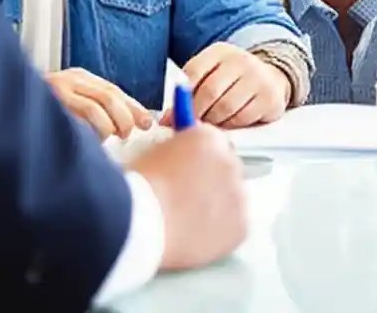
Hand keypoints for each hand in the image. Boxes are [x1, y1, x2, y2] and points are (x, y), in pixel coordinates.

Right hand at [44, 67, 153, 140]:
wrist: (3, 112)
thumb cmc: (40, 119)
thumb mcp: (72, 107)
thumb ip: (97, 112)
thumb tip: (130, 126)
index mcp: (77, 78)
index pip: (114, 90)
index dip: (133, 107)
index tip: (147, 123)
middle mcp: (68, 80)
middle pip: (110, 96)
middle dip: (126, 117)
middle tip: (128, 133)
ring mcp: (56, 91)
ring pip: (97, 108)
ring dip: (108, 127)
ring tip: (108, 138)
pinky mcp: (49, 104)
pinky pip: (79, 119)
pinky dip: (90, 131)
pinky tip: (90, 140)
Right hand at [129, 124, 247, 269]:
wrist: (140, 220)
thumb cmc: (135, 187)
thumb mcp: (150, 153)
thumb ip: (174, 151)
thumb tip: (179, 159)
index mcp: (208, 137)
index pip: (212, 143)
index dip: (198, 159)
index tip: (189, 170)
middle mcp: (230, 162)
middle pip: (225, 170)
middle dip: (209, 182)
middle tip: (185, 200)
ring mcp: (239, 195)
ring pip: (231, 200)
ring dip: (215, 207)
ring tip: (184, 223)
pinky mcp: (241, 226)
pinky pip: (233, 228)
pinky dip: (219, 234)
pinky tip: (194, 238)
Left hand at [162, 43, 290, 128]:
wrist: (270, 76)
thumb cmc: (233, 78)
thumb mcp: (211, 73)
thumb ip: (190, 90)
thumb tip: (168, 118)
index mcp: (220, 51)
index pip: (194, 71)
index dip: (181, 96)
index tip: (173, 113)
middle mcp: (240, 61)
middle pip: (210, 91)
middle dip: (196, 112)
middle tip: (191, 123)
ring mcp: (257, 78)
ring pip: (225, 107)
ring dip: (213, 121)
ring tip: (209, 122)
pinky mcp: (269, 98)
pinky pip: (242, 118)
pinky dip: (230, 125)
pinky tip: (227, 122)